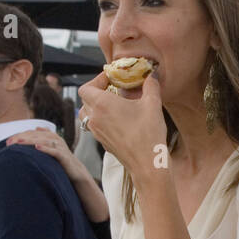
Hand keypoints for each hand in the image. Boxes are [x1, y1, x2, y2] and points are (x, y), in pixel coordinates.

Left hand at [6, 127, 86, 183]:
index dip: (19, 136)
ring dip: (30, 141)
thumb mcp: (51, 147)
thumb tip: (36, 127)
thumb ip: (43, 138)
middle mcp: (55, 138)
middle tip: (9, 143)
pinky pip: (53, 151)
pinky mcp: (64, 155)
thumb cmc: (60, 160)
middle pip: (35, 135)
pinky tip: (36, 147)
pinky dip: (45, 148)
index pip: (31, 133)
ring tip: (19, 142)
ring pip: (43, 140)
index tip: (8, 143)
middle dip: (21, 138)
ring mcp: (60, 146)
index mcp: (50, 136)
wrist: (75, 170)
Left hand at [77, 72, 167, 186]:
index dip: (96, 80)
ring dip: (95, 107)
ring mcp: (97, 132)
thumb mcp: (153, 104)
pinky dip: (101, 120)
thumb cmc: (148, 134)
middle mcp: (95, 118)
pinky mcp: (103, 142)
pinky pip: (95, 127)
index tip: (111, 78)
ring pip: (86, 114)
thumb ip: (151, 86)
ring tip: (111, 105)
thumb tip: (152, 75)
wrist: (147, 163)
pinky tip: (118, 120)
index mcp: (102, 104)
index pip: (85, 87)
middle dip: (96, 92)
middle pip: (85, 100)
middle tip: (112, 89)